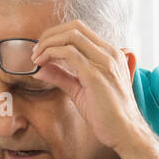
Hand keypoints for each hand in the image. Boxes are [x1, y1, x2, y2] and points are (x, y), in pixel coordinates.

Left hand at [30, 19, 150, 153]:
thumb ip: (62, 76)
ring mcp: (104, 61)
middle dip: (50, 35)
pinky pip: (69, 53)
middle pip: (74, 27)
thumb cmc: (106, 114)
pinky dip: (51, 54)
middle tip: (35, 51)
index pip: (80, 30)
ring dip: (48, 44)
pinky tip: (41, 64)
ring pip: (71, 36)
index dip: (57, 35)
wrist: (124, 132)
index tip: (41, 49)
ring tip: (36, 58)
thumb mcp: (80, 90)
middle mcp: (109, 52)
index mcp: (109, 54)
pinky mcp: (96, 74)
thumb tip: (40, 69)